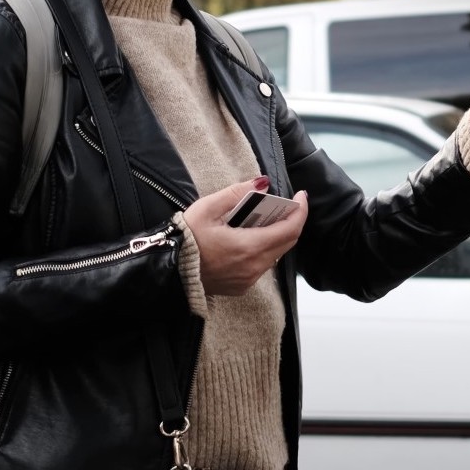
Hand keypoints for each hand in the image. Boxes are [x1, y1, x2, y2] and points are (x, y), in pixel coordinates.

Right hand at [182, 177, 308, 296]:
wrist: (167, 271)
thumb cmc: (185, 239)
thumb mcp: (207, 208)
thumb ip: (237, 193)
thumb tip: (262, 183)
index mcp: (249, 246)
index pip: (290, 229)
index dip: (300, 210)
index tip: (301, 196)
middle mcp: (254, 266)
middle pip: (287, 242)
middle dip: (291, 221)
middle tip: (284, 204)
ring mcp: (249, 279)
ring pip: (275, 254)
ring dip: (277, 236)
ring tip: (266, 219)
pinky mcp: (241, 286)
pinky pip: (262, 266)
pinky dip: (264, 249)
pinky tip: (251, 237)